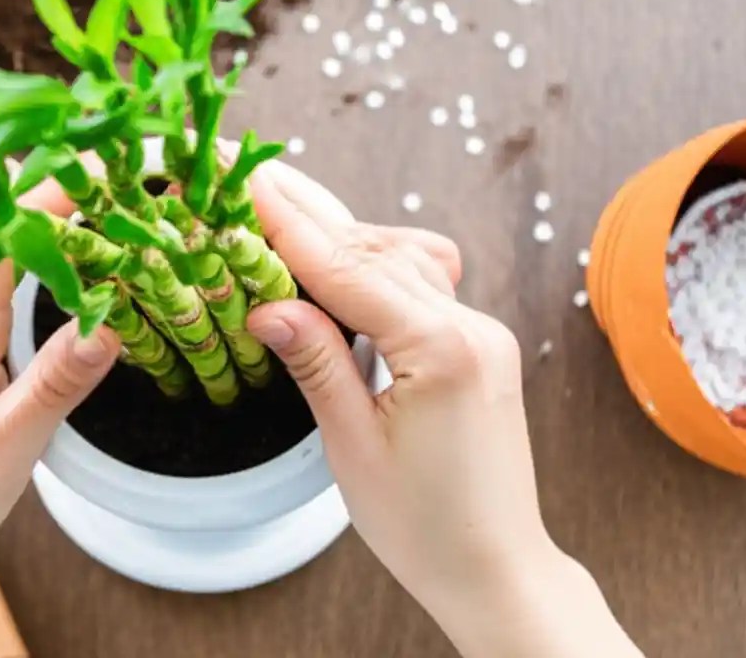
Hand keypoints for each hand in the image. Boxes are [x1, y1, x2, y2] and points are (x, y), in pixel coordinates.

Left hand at [0, 181, 119, 657]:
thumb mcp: (5, 452)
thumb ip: (56, 383)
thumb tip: (110, 323)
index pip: (6, 230)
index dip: (59, 190)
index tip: (113, 167)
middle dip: (56, 188)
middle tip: (122, 175)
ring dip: (42, 217)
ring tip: (104, 202)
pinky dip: (29, 251)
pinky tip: (62, 259)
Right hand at [241, 156, 640, 657]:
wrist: (496, 568)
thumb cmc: (424, 525)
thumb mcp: (352, 445)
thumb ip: (315, 363)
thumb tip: (267, 305)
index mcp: (441, 350)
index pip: (347, 270)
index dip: (290, 226)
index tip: (249, 183)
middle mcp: (470, 328)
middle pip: (376, 251)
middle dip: (311, 216)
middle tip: (255, 178)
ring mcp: (480, 334)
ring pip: (403, 260)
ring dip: (342, 240)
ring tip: (284, 216)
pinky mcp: (477, 348)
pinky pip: (422, 287)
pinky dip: (375, 270)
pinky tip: (339, 269)